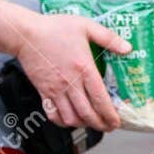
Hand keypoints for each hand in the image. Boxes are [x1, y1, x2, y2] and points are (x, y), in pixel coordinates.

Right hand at [14, 13, 129, 131]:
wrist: (26, 35)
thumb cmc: (54, 29)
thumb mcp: (86, 26)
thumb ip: (108, 38)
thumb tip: (127, 48)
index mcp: (84, 68)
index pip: (100, 99)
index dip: (110, 114)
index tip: (117, 121)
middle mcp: (70, 83)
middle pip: (87, 114)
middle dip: (100, 124)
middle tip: (108, 126)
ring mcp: (55, 89)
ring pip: (70, 118)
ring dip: (83, 125)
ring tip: (91, 123)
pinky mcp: (43, 92)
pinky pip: (53, 114)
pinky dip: (62, 122)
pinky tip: (70, 120)